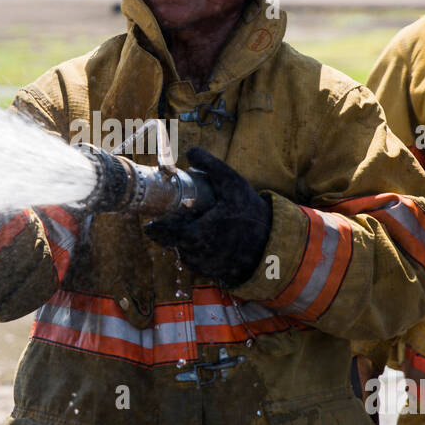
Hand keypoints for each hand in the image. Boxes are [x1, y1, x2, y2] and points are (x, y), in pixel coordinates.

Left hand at [142, 147, 269, 286]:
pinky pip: (199, 261)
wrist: (273, 244)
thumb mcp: (232, 183)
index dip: (154, 226)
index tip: (151, 219)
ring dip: (185, 241)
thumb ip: (211, 165)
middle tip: (175, 218)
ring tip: (196, 227)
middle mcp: (195, 255)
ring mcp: (204, 266)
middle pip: (170, 244)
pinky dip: (200, 250)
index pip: (161, 234)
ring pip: (184, 253)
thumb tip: (190, 152)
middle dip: (171, 231)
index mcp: (193, 235)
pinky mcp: (214, 272)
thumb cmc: (250, 214)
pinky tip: (211, 238)